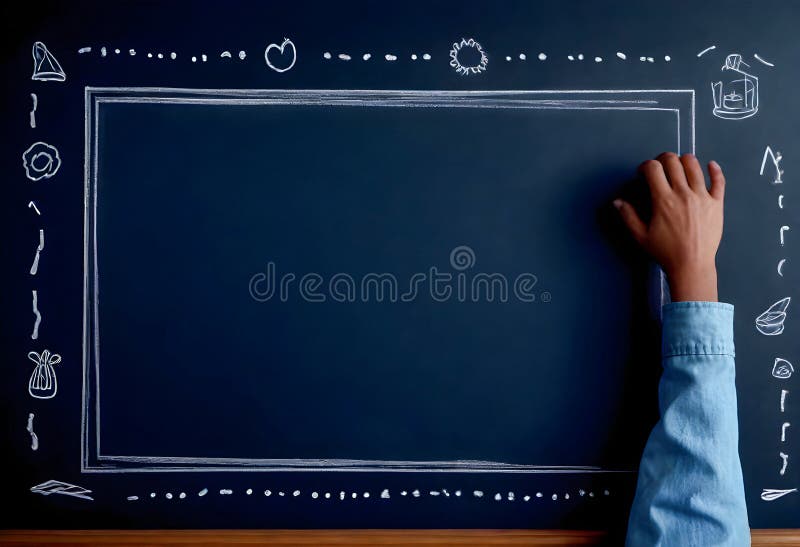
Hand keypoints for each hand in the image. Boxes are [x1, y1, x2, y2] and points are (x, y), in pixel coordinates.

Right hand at [614, 152, 725, 301]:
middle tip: (660, 167)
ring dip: (685, 161)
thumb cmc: (665, 252)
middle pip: (673, 162)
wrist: (692, 265)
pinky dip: (715, 170)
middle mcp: (683, 194)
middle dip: (663, 159)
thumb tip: (617, 202)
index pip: (654, 169)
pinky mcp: (716, 203)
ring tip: (680, 166)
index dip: (646, 166)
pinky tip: (711, 165)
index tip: (643, 172)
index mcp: (663, 200)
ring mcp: (702, 197)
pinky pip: (719, 181)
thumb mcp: (640, 236)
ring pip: (694, 166)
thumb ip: (628, 216)